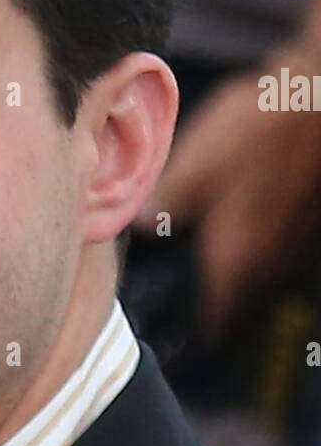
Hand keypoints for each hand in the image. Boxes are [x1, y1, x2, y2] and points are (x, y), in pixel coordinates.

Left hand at [133, 45, 320, 337]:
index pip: (215, 314)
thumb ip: (166, 204)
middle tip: (187, 306)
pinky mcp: (299, 212)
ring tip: (207, 270)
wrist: (314, 100)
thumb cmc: (255, 132)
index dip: (195, 331)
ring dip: (233, 274)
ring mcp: (287, 235)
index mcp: (234, 255)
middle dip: (214, 302)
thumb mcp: (194, 166)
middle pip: (236, 294)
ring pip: (254, 269)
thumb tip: (142, 229)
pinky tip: (234, 223)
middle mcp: (265, 256)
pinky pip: (268, 242)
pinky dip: (249, 243)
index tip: (179, 344)